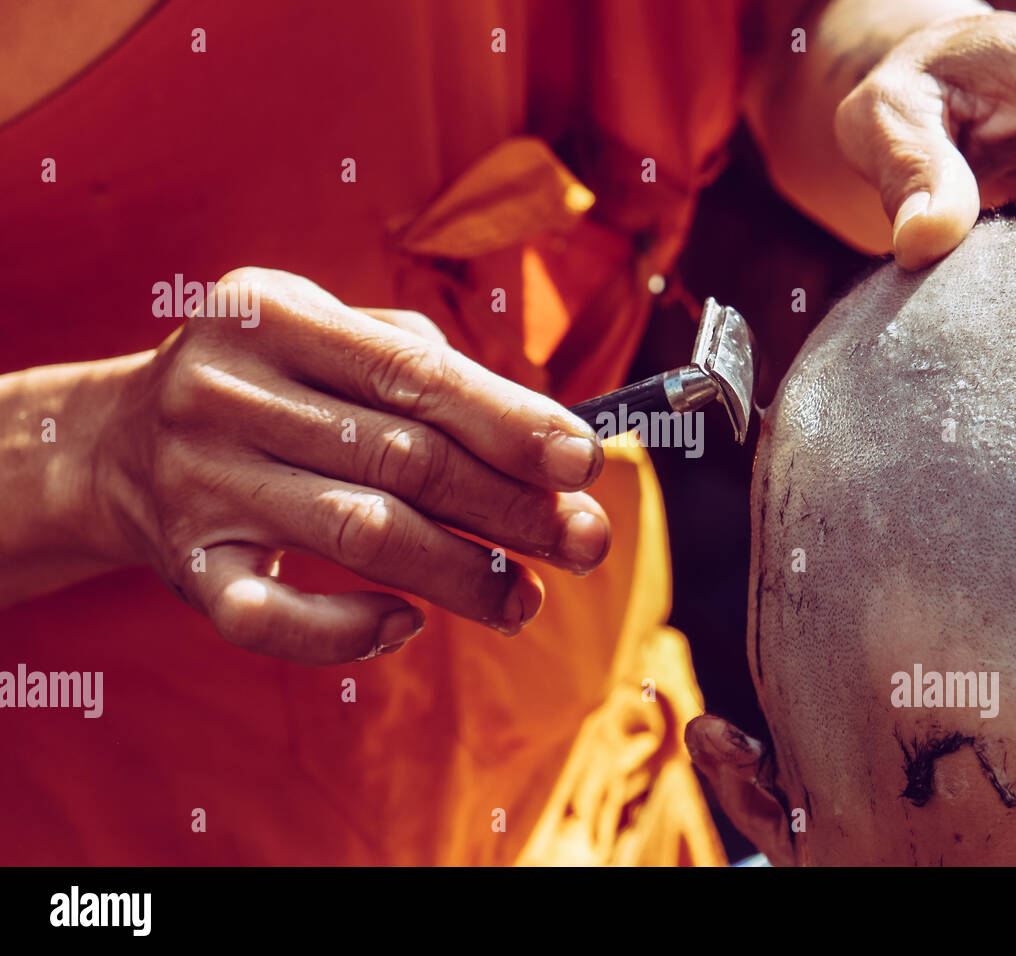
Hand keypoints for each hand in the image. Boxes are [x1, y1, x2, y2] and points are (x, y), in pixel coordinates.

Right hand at [94, 268, 609, 663]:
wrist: (115, 443)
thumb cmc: (264, 383)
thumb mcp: (324, 336)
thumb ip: (424, 366)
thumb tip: (548, 437)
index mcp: (270, 312)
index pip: (414, 374)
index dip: (509, 423)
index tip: (584, 463)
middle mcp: (224, 390)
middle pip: (401, 458)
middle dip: (510, 507)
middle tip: (587, 543)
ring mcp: (197, 482)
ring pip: (359, 533)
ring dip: (460, 574)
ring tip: (527, 598)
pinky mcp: (184, 565)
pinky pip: (270, 619)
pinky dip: (346, 632)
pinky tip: (407, 624)